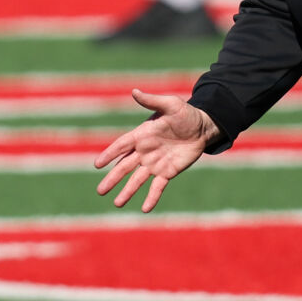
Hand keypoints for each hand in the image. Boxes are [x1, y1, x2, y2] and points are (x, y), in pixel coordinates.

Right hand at [93, 89, 219, 212]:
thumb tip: (134, 91)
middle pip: (125, 167)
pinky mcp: (167, 172)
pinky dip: (151, 198)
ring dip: (127, 192)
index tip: (97, 165)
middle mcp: (145, 151)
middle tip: (100, 191)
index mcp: (142, 134)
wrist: (203, 127)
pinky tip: (145, 209)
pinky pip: (157, 187)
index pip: (122, 145)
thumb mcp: (170, 104)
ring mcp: (155, 163)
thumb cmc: (185, 113)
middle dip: (113, 178)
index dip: (110, 154)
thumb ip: (152, 101)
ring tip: (117, 204)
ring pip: (138, 180)